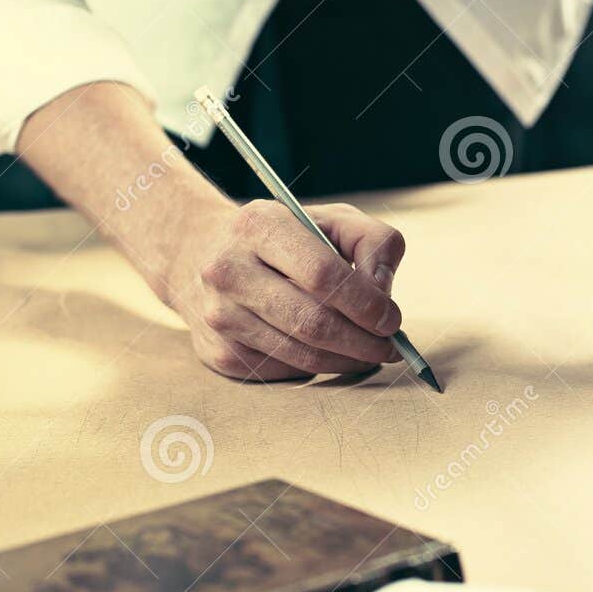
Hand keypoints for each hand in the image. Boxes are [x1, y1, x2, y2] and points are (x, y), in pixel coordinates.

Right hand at [168, 200, 405, 380]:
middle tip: (389, 347)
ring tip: (369, 354)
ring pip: (301, 356)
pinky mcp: (219, 352)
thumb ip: (372, 242)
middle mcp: (229, 270)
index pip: (322, 274)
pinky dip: (317, 368)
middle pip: (312, 322)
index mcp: (259, 226)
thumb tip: (383, 292)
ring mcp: (220, 315)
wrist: (201, 254)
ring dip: (346, 361)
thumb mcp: (329, 220)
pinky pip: (284, 372)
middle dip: (363, 341)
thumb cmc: (283, 237)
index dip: (365, 303)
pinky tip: (329, 353)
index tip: (391, 319)